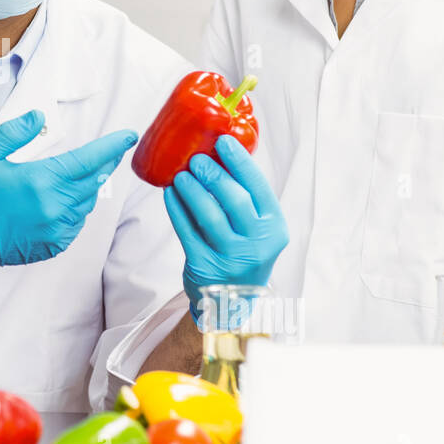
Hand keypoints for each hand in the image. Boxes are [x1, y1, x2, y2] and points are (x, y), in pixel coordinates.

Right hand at [0, 110, 136, 278]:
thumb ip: (14, 132)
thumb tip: (39, 117)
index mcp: (40, 180)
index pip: (87, 160)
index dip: (111, 147)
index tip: (128, 136)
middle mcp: (54, 207)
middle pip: (93, 181)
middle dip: (105, 163)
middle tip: (113, 151)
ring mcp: (55, 229)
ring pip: (86, 203)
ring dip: (89, 186)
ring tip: (85, 174)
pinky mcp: (53, 246)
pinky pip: (76, 223)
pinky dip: (77, 209)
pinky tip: (65, 200)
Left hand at [163, 135, 287, 311]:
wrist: (231, 302)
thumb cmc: (243, 253)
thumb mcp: (256, 229)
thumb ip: (245, 199)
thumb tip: (222, 153)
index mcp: (274, 228)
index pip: (259, 188)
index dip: (240, 162)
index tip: (223, 141)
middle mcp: (258, 244)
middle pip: (234, 200)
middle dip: (214, 174)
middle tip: (196, 158)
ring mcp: (232, 258)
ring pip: (209, 215)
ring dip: (192, 190)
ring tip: (180, 174)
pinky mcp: (204, 266)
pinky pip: (187, 231)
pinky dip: (176, 209)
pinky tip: (169, 193)